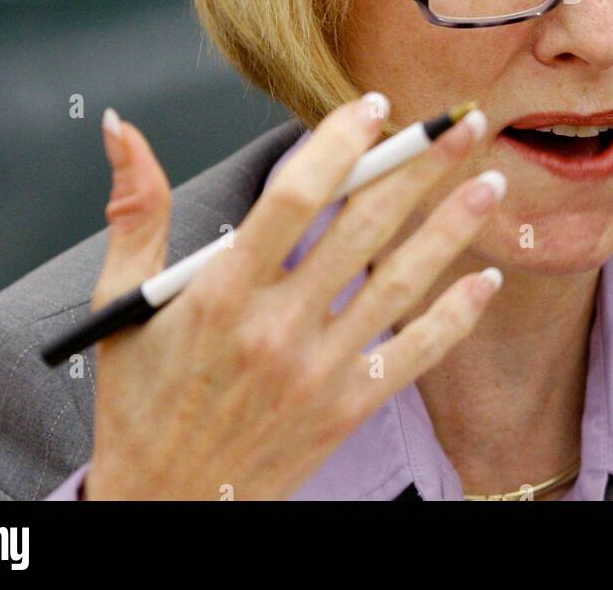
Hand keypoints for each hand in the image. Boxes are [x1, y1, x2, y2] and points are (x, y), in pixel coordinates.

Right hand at [82, 94, 502, 499]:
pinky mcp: (347, 410)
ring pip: (399, 283)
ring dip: (452, 228)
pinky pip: (415, 354)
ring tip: (492, 182)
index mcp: (221, 294)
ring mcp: (318, 371)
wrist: (167, 506)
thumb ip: (134, 210)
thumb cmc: (142, 400)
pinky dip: (456, 315)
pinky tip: (489, 279)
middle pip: (362, 228)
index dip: (339, 144)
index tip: (373, 106)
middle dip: (418, 168)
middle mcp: (276, 328)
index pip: (293, 198)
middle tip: (460, 124)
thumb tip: (120, 126)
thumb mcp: (122, 304)